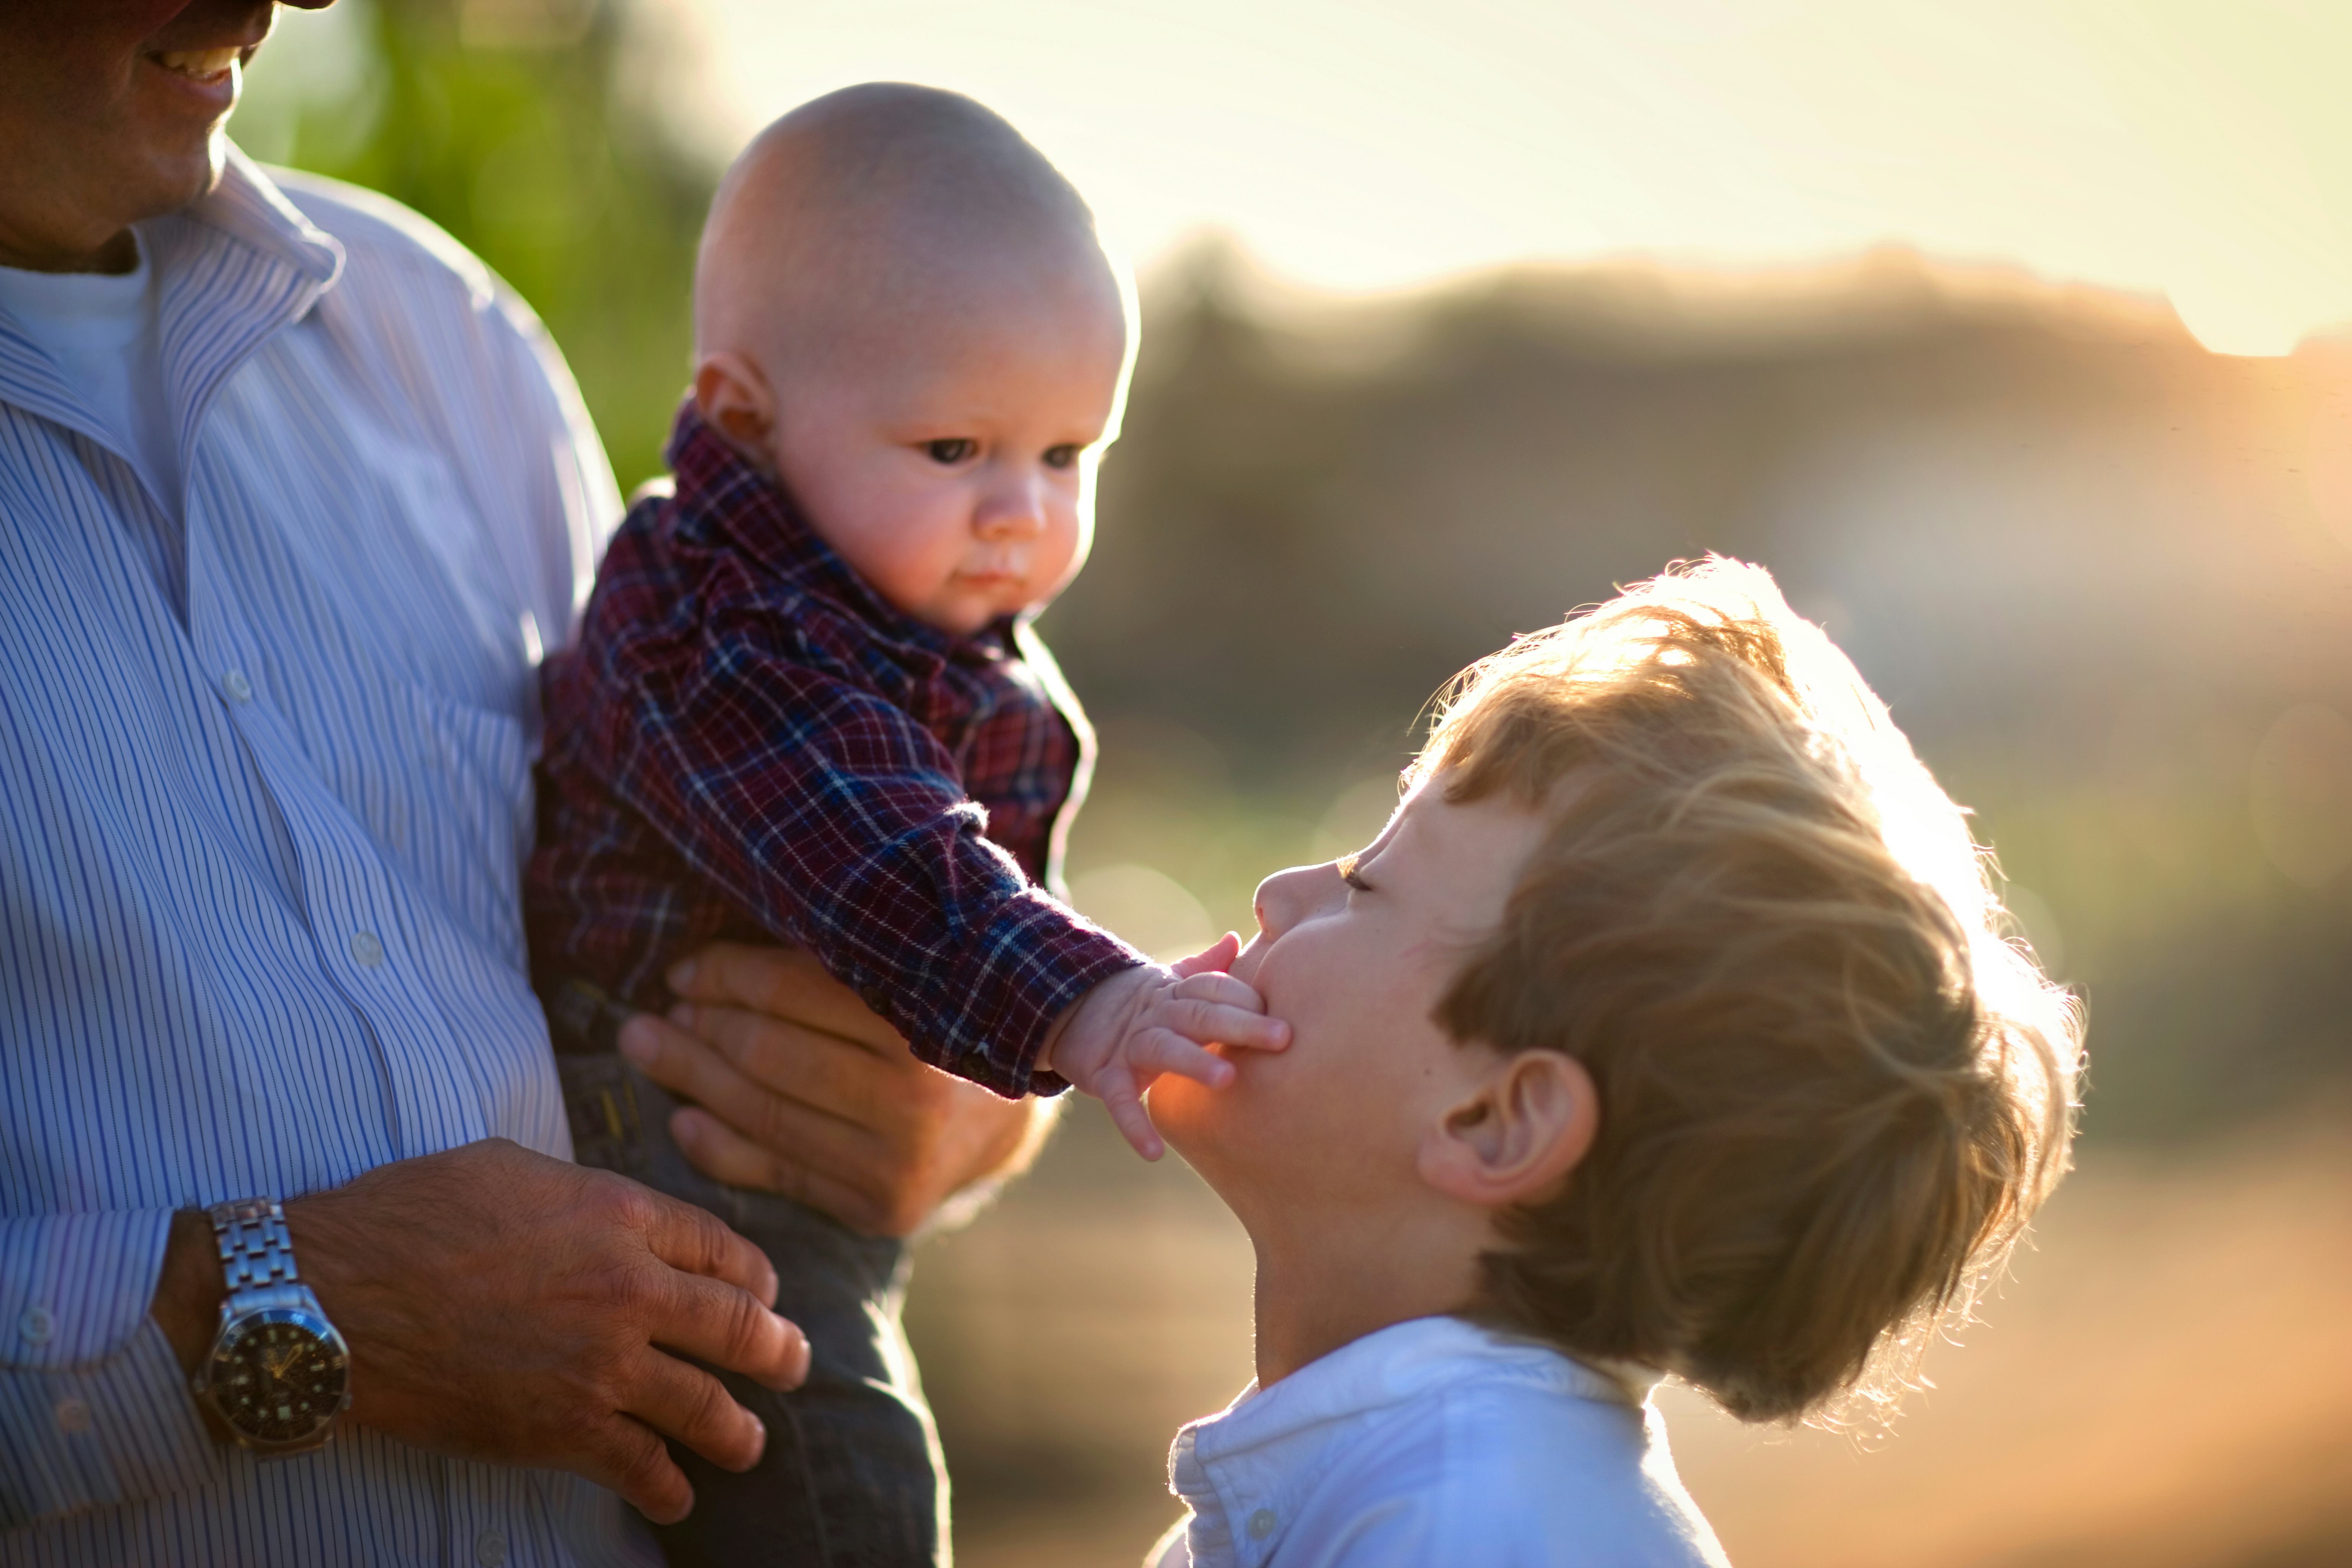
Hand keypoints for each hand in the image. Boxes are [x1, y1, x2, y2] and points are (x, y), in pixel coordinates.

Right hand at [203, 1139, 806, 1524]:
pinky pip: (639, 1465)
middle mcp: (629, 1289)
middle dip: (776, 1350)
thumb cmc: (410, 1218)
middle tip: (793, 1364)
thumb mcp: (511, 1169)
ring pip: (704, 1405)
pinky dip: (666, 1486)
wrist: (338, 1296)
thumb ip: (578, 1195)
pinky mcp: (563, 1428)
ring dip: (738, 1429)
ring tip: (752, 1443)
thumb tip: (603, 1215)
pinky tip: (677, 1497)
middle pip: (736, 1325)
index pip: (718, 1247)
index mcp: (618, 1215)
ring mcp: (601, 1365)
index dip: (751, 1274)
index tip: (764, 1292)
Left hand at [620, 942, 1049, 1236]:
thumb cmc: (932, 1039)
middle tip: (656, 1009)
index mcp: (923, 1026)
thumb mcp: (906, 987)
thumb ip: (835, 969)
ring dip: (691, 1077)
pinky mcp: (875, 1210)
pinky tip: (683, 1118)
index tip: (685, 970)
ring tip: (646, 1046)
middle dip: (700, 1027)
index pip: (798, 991)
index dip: (728, 975)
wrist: (997, 1128)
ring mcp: (895, 1165)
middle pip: (770, 1055)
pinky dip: (718, 1145)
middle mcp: (914, 1102)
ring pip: (763, 1114)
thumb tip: (715, 954)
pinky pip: (775, 1173)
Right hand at [1043, 934, 1289, 1159]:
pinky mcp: (1104, 1075)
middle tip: (1282, 1038)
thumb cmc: (1142, 1007)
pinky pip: (1120, 1101)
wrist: (1072, 1012)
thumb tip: (1237, 939)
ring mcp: (1129, 1044)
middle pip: (1199, 1013)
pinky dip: (1134, 1126)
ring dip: (1195, 1063)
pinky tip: (1154, 1153)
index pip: (1214, 988)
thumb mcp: (1171, 984)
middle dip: (1241, 1024)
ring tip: (1227, 1080)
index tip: (1285, 1017)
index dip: (1247, 998)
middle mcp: (1156, 1014)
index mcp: (1177, 992)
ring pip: (1164, 1049)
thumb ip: (1207, 967)